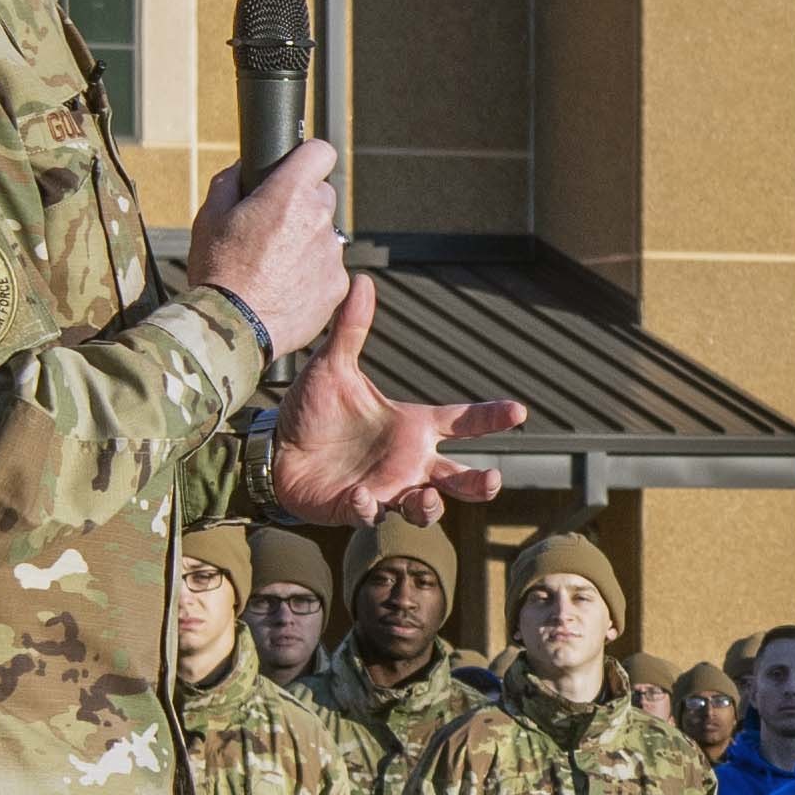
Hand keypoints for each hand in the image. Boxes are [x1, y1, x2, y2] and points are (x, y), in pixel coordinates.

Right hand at [186, 138, 349, 365]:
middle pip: (322, 196)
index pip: (321, 152)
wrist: (233, 327)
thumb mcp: (209, 217)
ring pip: (325, 235)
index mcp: (289, 193)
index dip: (308, 158)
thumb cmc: (218, 270)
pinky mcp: (337, 285)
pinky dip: (313, 274)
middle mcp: (318, 218)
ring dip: (307, 241)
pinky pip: (329, 269)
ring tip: (274, 265)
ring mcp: (332, 253)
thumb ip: (229, 182)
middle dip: (302, 204)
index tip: (298, 169)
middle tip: (272, 227)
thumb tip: (242, 169)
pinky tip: (285, 287)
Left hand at [253, 267, 525, 532]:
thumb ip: (352, 329)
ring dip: (431, 507)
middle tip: (492, 479)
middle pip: (458, 479)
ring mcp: (386, 489)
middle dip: (480, 484)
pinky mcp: (357, 508)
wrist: (275, 449)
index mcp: (411, 426)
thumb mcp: (331, 367)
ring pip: (426, 508)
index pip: (461, 421)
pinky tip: (360, 494)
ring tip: (427, 498)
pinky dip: (370, 507)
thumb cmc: (311, 411)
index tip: (519, 411)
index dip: (491, 417)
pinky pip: (372, 514)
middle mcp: (407, 461)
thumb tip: (361, 280)